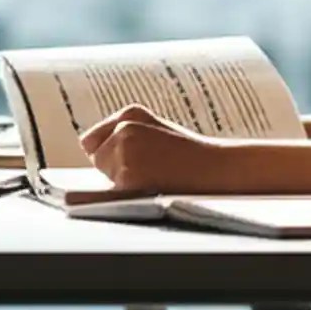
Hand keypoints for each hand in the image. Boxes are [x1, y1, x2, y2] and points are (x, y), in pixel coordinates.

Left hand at [79, 104, 233, 191]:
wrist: (219, 169)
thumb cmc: (190, 155)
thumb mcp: (156, 130)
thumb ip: (125, 135)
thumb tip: (92, 153)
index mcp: (130, 114)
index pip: (93, 139)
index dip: (108, 153)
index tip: (129, 160)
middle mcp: (123, 129)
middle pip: (97, 158)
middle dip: (114, 167)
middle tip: (150, 170)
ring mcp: (124, 153)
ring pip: (105, 177)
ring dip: (122, 182)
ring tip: (154, 179)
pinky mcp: (128, 177)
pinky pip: (112, 192)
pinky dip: (126, 195)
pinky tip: (150, 189)